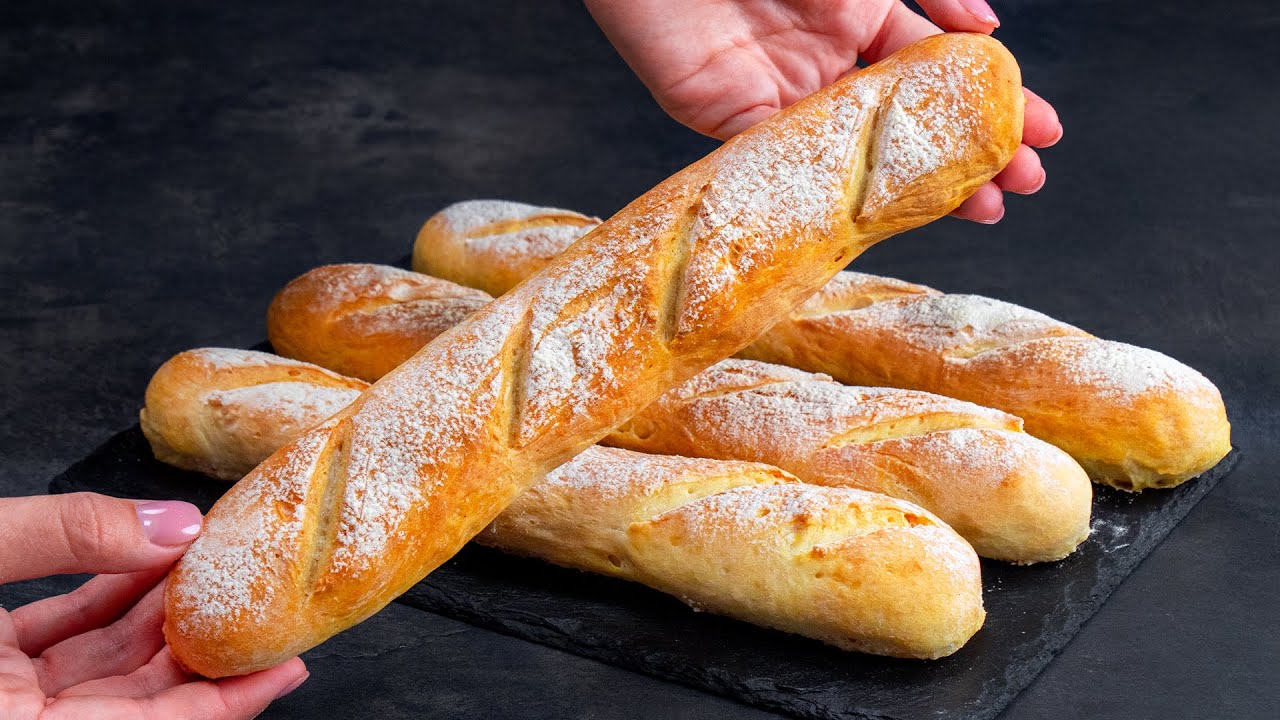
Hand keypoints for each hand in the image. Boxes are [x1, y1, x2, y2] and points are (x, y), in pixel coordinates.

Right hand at [0, 493, 307, 718]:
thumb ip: (68, 539)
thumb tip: (172, 524)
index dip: (226, 700)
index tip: (286, 667)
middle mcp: (15, 719)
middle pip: (136, 697)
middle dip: (199, 642)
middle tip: (257, 599)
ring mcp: (3, 692)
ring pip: (101, 664)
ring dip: (155, 609)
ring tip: (209, 562)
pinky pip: (62, 640)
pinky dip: (104, 600)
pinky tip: (144, 555)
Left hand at [586, 0, 1060, 222]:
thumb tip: (988, 25)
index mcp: (857, 17)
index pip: (938, 73)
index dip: (991, 103)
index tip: (1044, 133)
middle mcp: (827, 65)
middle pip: (910, 125)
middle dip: (972, 153)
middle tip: (1025, 185)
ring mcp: (787, 99)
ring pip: (866, 158)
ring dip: (923, 185)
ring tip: (982, 208)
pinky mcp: (737, 126)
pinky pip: (796, 169)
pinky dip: (844, 192)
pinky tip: (891, 214)